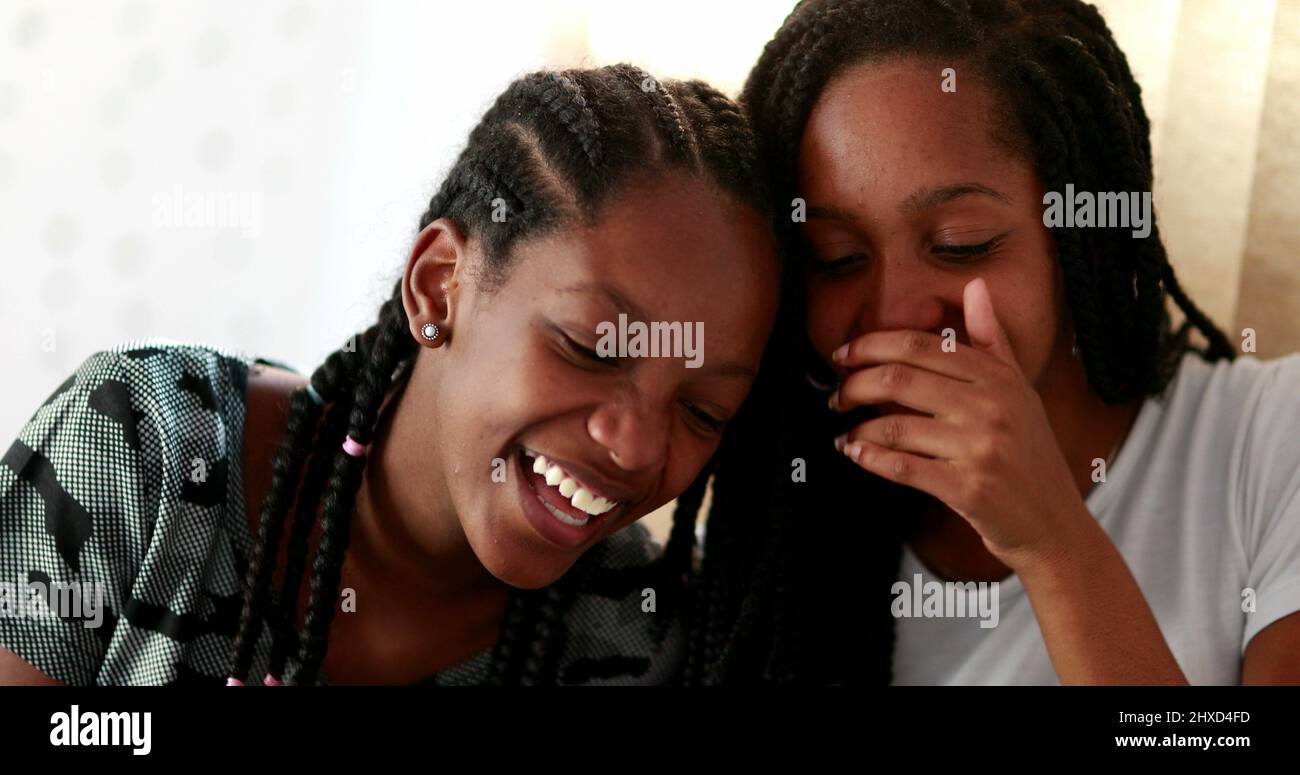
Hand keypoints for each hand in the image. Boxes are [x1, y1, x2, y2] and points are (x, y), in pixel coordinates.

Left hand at [829, 277, 1087, 568]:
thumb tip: (976, 286)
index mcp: (997, 377)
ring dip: (857, 429)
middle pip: (899, 379)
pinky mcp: (969, 489)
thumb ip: (992, 339)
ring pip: (894, 426)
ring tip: (845, 434)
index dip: (871, 345)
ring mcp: (981, 448)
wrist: (1054, 523)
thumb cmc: (1030, 454)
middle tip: (836, 396)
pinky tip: (856, 454)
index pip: (919, 345)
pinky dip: (870, 459)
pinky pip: (903, 467)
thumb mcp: (1019, 391)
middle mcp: (991, 407)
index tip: (843, 355)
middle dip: (854, 385)